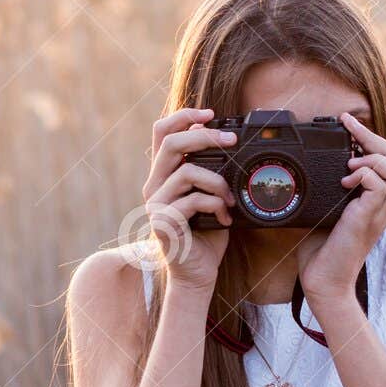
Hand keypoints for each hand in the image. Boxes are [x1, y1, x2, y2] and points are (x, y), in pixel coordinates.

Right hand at [140, 107, 236, 293]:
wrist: (196, 273)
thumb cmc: (204, 234)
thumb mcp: (208, 194)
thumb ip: (206, 167)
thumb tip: (214, 133)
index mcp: (163, 174)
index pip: (162, 132)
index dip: (184, 116)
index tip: (210, 114)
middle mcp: (154, 186)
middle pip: (172, 143)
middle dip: (205, 136)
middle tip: (231, 140)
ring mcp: (156, 204)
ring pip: (187, 172)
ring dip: (218, 181)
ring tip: (230, 198)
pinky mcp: (164, 223)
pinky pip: (193, 201)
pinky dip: (216, 205)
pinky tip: (225, 217)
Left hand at [296, 112, 385, 308]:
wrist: (322, 281)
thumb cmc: (320, 252)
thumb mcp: (323, 212)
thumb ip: (327, 190)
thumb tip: (309, 166)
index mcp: (375, 202)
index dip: (373, 138)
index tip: (348, 122)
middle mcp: (382, 206)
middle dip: (376, 139)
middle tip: (351, 132)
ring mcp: (378, 213)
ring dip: (373, 159)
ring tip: (349, 166)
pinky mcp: (368, 220)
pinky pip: (381, 185)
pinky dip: (364, 176)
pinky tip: (345, 183)